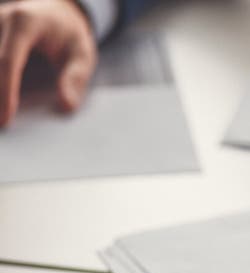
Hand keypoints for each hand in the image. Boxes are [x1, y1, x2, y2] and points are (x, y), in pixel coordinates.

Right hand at [0, 0, 97, 126]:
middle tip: (0, 126)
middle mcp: (1, 19)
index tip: (5, 120)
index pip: (8, 61)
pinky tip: (0, 101)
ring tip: (0, 119)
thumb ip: (75, 77)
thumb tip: (66, 105)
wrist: (57, 10)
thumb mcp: (83, 54)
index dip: (5, 92)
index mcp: (26, 23)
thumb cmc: (70, 34)